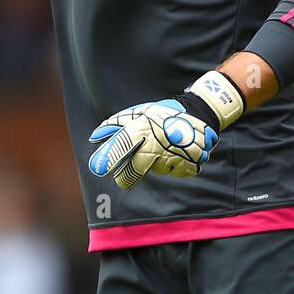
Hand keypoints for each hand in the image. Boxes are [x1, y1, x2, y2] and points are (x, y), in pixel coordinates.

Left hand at [87, 71, 244, 190]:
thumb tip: (94, 137)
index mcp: (144, 128)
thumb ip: (116, 125)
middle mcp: (158, 142)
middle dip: (126, 176)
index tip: (97, 168)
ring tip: (163, 147)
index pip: (123, 144)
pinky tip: (176, 152)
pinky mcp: (188, 164)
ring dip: (156, 164)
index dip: (110, 156)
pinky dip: (173, 165)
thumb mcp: (139, 113)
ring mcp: (174, 154)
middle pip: (136, 168)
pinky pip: (174, 171)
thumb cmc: (162, 115)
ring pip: (157, 169)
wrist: (199, 113)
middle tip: (122, 180)